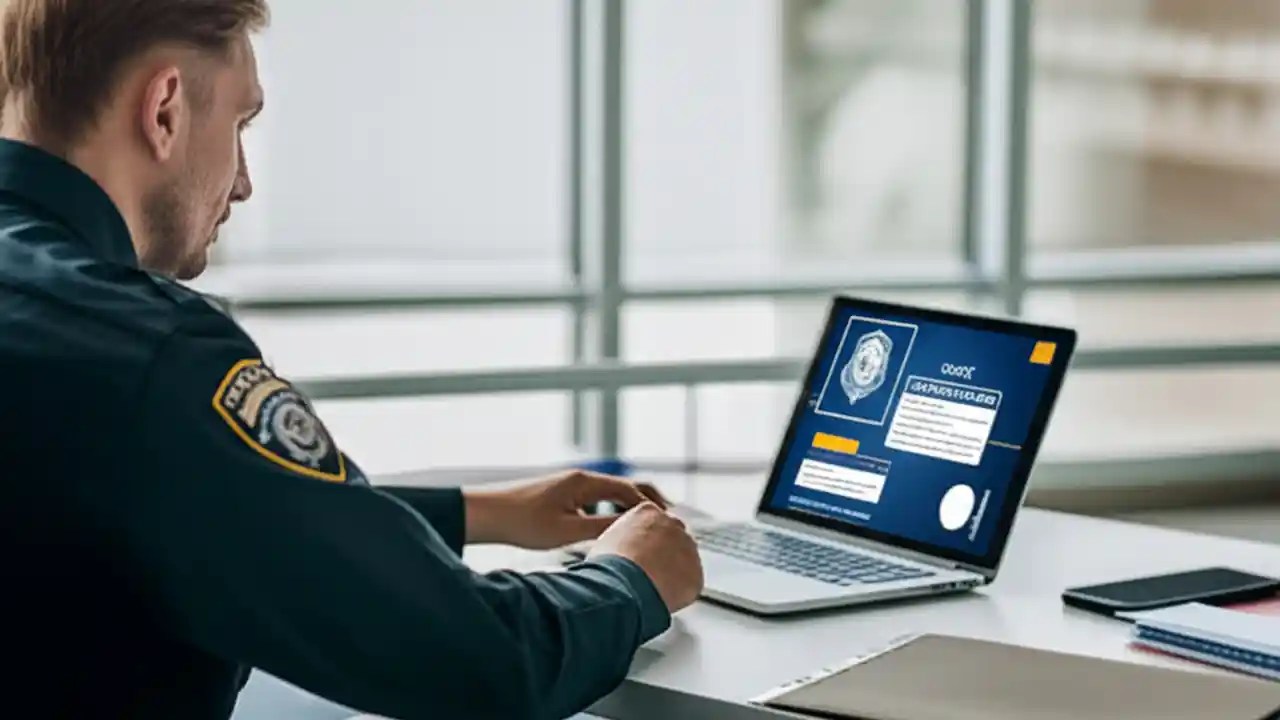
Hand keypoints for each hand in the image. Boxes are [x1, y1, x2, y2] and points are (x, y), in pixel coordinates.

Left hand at [462, 470, 667, 549]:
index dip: (653, 506)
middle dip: (648, 502)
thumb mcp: (567, 531)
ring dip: (630, 507)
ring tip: (646, 525)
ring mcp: (570, 486)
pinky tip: (612, 527)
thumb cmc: (521, 521)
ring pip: (610, 494)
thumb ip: (602, 529)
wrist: (486, 513)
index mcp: (585, 482)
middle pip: (625, 487)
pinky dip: (611, 510)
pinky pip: (595, 500)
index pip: (631, 489)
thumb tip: (632, 529)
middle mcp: (580, 479)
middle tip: (668, 518)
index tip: (669, 521)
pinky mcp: (560, 495)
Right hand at [589, 503, 703, 612]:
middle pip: (674, 538)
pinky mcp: (696, 574)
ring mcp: (688, 549)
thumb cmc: (608, 565)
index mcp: (648, 512)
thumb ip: (623, 540)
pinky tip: (661, 598)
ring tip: (652, 589)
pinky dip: (680, 593)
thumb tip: (622, 551)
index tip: (640, 554)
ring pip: (685, 561)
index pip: (654, 523)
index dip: (647, 542)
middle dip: (666, 554)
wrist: (622, 585)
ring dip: (674, 572)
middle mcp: (673, 525)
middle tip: (649, 573)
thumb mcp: (607, 541)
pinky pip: (690, 584)